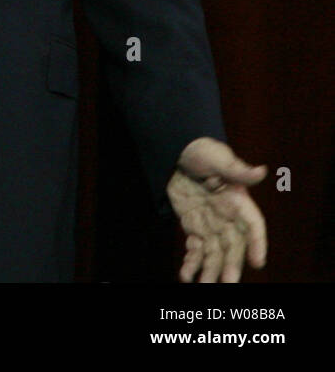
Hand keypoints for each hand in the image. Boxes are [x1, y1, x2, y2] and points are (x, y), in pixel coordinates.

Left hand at [167, 136, 267, 281]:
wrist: (175, 149)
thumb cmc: (199, 149)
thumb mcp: (216, 156)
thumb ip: (236, 168)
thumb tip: (260, 170)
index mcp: (238, 201)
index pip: (253, 226)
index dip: (257, 244)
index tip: (257, 262)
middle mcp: (228, 218)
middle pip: (233, 247)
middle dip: (231, 266)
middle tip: (227, 285)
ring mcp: (212, 225)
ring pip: (214, 254)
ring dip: (210, 271)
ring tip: (204, 287)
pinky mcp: (195, 227)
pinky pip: (196, 249)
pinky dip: (192, 263)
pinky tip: (186, 275)